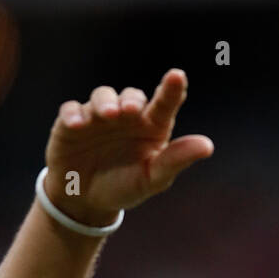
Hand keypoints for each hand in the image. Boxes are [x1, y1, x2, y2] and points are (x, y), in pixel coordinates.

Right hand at [42, 69, 212, 225]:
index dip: (171, 88)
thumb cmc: (124, 186)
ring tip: (109, 116)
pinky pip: (71, 110)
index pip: (164, 103)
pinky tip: (78, 125)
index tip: (177, 76)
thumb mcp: (152, 178)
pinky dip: (74, 114)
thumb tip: (208, 146)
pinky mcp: (71, 123)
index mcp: (150, 126)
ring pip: (102, 96)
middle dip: (131, 99)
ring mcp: (98, 116)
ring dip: (105, 102)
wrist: (86, 201)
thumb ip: (176, 160)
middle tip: (132, 110)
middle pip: (131, 95)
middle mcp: (125, 116)